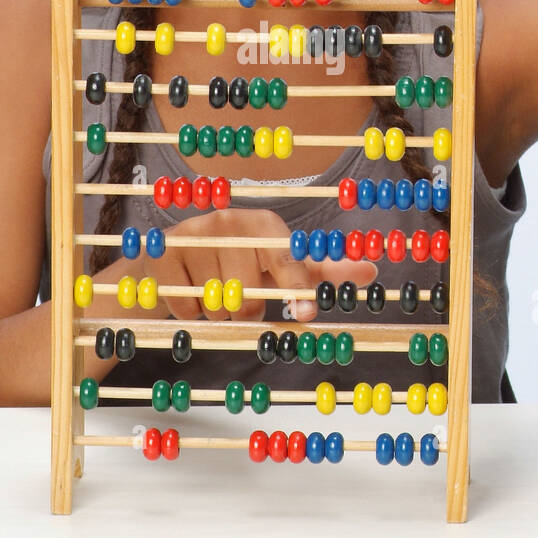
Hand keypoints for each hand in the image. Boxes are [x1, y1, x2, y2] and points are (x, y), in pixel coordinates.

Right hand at [160, 208, 377, 322]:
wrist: (171, 256)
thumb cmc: (237, 261)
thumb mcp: (279, 263)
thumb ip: (322, 271)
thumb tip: (371, 271)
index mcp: (264, 224)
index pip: (286, 260)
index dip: (297, 289)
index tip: (306, 315)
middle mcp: (230, 222)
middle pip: (248, 299)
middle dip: (246, 309)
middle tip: (239, 293)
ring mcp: (194, 235)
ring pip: (217, 306)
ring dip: (217, 312)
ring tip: (213, 289)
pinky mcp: (165, 253)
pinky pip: (186, 308)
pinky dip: (188, 311)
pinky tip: (187, 289)